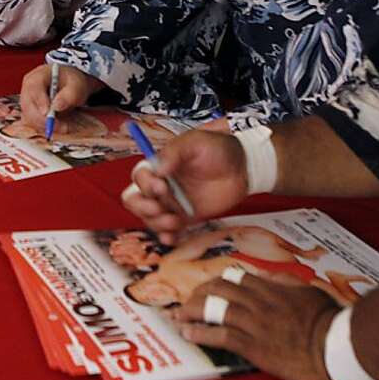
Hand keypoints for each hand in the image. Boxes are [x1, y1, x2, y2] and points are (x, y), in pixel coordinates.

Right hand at [19, 63, 102, 133]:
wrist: (70, 85)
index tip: (48, 113)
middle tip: (61, 126)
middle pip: (28, 106)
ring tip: (63, 126)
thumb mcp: (76, 86)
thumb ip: (68, 95)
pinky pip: (32, 122)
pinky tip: (56, 126)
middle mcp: (28, 88)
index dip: (40, 101)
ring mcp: (27, 100)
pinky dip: (43, 127)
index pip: (34, 88)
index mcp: (38, 76)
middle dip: (43, 119)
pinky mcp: (29, 111)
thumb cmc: (72, 83)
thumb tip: (56, 107)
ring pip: (28, 117)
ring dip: (44, 125)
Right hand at [122, 128, 246, 241]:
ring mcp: (172, 204)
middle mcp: (161, 186)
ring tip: (175, 221)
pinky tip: (172, 237)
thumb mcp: (195, 142)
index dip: (145, 184)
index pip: (139, 177)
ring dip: (156, 223)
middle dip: (143, 207)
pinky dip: (166, 237)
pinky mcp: (185, 218)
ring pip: (149, 218)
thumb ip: (174, 153)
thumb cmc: (218, 148)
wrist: (243, 167)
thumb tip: (158, 169)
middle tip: (160, 207)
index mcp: (159, 166)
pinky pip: (168, 231)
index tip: (162, 186)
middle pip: (135, 200)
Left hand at [175, 273, 338, 379]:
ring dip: (191, 311)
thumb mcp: (309, 292)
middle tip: (187, 301)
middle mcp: (259, 302)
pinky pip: (220, 335)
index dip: (216, 283)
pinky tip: (188, 333)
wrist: (339, 349)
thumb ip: (286, 283)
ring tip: (178, 315)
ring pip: (213, 308)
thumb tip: (270, 277)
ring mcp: (255, 323)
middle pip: (218, 288)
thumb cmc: (331, 322)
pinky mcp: (255, 346)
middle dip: (198, 293)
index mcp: (272, 288)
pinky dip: (201, 332)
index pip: (235, 278)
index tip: (206, 289)